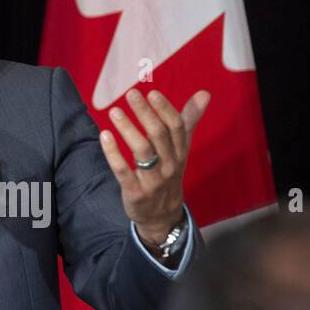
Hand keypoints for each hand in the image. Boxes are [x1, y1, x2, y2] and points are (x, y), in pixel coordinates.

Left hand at [100, 88, 210, 243]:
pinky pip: (124, 171)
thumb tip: (205, 93)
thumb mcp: (182, 149)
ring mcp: (153, 180)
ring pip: (142, 151)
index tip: (152, 93)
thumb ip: (190, 120)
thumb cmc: (169, 173)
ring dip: (128, 129)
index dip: (165, 109)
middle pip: (159, 135)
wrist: (162, 216)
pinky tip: (104, 136)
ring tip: (114, 112)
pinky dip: (113, 154)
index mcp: (180, 151)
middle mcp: (170, 165)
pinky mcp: (136, 193)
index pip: (176, 127)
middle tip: (131, 94)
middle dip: (145, 113)